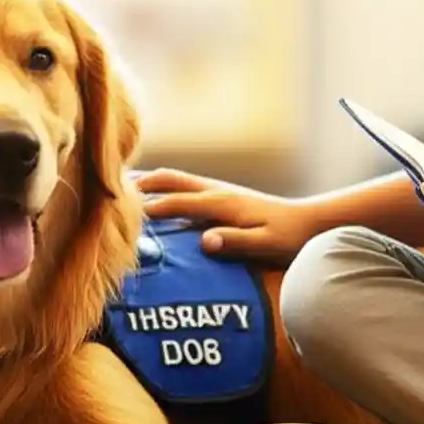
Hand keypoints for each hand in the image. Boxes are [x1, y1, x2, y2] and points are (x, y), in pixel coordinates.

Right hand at [135, 168, 323, 267]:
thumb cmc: (289, 237)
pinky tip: (160, 197)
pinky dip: (167, 187)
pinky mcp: (225, 196)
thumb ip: (235, 242)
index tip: (121, 215)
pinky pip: (188, 187)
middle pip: (172, 180)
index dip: (148, 208)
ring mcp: (221, 191)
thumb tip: (204, 240)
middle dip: (143, 182)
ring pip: (178, 179)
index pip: (176, 203)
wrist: (311, 223)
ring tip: (127, 186)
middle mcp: (218, 192)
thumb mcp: (265, 244)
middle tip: (113, 187)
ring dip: (153, 180)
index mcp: (222, 203)